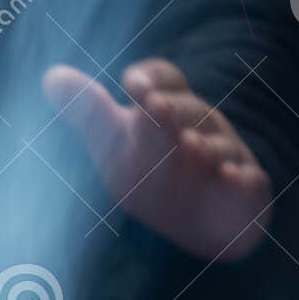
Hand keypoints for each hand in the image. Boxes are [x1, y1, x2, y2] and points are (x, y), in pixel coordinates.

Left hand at [42, 59, 271, 260]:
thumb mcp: (116, 144)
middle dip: (172, 108)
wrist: (198, 222)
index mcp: (170, 108)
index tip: (132, 84)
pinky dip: (242, 178)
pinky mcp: (246, 189)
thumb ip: (89, 111)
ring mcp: (227, 156)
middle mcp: (201, 127)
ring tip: (189, 147)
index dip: (151, 77)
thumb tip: (50, 76)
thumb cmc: (154, 172)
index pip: (165, 79)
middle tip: (153, 107)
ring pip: (219, 144)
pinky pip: (248, 180)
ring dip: (206, 144)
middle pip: (189, 109)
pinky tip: (230, 178)